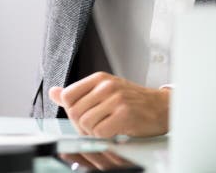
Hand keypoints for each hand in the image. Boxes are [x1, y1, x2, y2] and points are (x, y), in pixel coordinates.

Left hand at [48, 72, 169, 137]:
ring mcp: (116, 99)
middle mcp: (106, 85)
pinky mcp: (125, 114)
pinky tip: (115, 131)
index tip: (83, 115)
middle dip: (81, 126)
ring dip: (93, 132)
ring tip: (107, 128)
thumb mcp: (104, 90)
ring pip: (85, 124)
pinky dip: (104, 137)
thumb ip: (78, 93)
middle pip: (74, 112)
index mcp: (99, 78)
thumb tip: (53, 92)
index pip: (67, 95)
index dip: (71, 110)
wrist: (162, 107)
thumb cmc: (134, 100)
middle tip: (96, 126)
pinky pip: (100, 132)